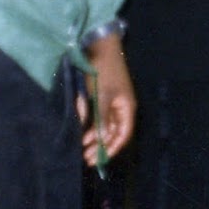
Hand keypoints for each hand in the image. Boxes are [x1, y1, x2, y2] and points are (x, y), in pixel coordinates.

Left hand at [81, 34, 134, 164]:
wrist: (100, 49)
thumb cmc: (104, 72)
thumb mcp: (103, 96)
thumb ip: (103, 119)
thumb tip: (101, 139)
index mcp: (127, 108)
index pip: (123, 134)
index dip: (112, 148)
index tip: (98, 160)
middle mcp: (122, 108)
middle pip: (114, 133)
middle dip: (101, 146)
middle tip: (86, 159)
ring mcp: (112, 103)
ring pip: (105, 126)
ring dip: (95, 138)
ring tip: (82, 149)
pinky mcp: (103, 99)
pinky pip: (100, 118)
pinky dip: (92, 126)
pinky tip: (82, 133)